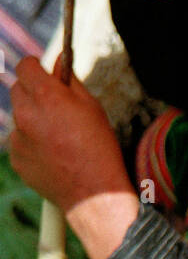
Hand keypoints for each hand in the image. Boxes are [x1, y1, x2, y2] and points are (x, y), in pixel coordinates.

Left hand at [10, 56, 139, 258]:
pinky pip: (19, 142)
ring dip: (32, 120)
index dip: (36, 68)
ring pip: (19, 118)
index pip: (25, 66)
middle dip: (33, 93)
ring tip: (58, 139)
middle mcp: (26, 114)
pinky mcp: (16, 159)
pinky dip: (31, 145)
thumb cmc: (100, 150)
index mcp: (46, 96)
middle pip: (17, 89)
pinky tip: (53, 156)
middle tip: (54, 108)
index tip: (43, 74)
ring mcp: (18, 138)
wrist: (95, 195)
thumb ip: (70, 82)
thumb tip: (60, 63)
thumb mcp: (92, 108)